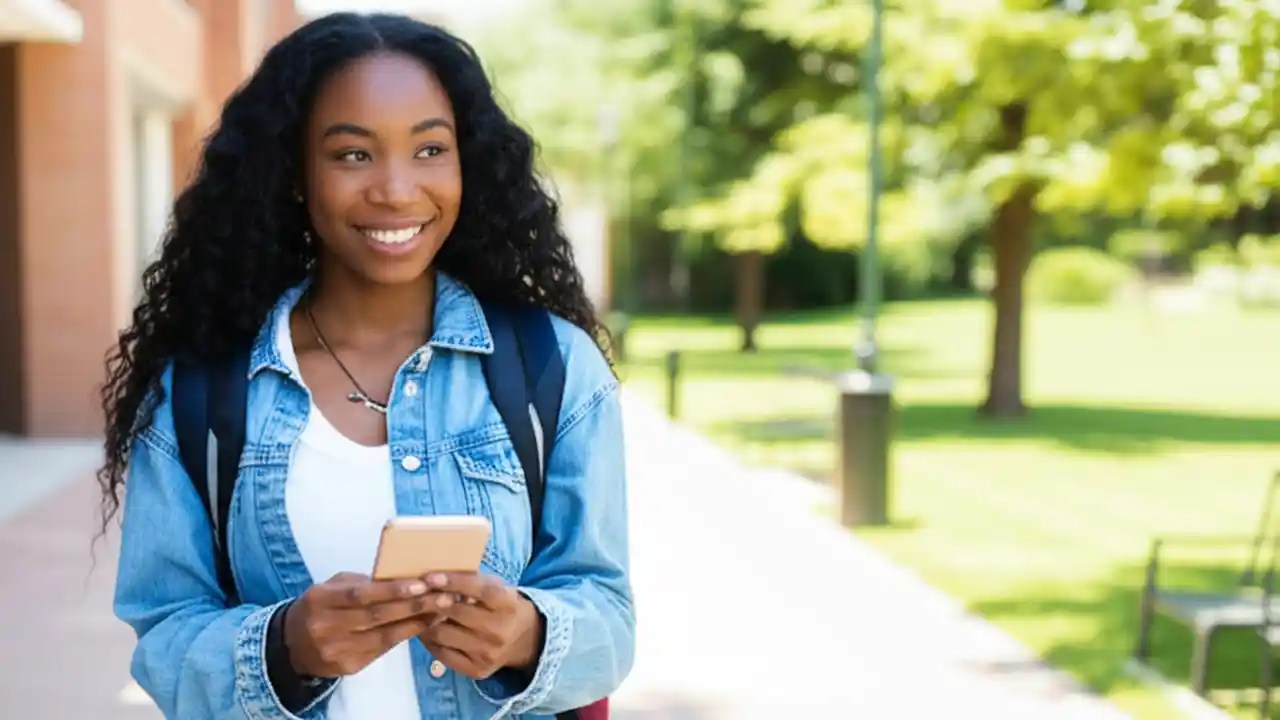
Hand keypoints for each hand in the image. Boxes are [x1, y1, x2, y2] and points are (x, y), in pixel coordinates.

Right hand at [285, 572, 455, 677]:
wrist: (293, 645)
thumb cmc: (321, 606)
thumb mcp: (333, 586)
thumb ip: (362, 582)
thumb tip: (402, 576)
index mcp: (322, 599)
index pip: (361, 595)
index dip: (393, 590)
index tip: (422, 584)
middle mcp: (327, 626)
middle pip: (377, 616)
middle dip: (414, 606)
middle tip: (444, 596)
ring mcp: (337, 650)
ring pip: (384, 636)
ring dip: (417, 622)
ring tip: (441, 610)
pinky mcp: (348, 666)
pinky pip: (382, 649)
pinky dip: (405, 636)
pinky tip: (424, 625)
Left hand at [418, 572, 543, 679]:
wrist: (524, 640)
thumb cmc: (502, 605)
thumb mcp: (496, 587)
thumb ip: (472, 581)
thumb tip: (434, 577)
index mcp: (508, 604)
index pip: (480, 590)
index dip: (453, 582)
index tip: (429, 577)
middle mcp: (500, 630)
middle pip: (457, 613)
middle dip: (430, 601)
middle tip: (412, 593)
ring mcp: (488, 653)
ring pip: (443, 635)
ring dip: (425, 622)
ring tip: (416, 612)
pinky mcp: (477, 670)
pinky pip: (442, 654)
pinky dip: (429, 641)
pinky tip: (424, 630)